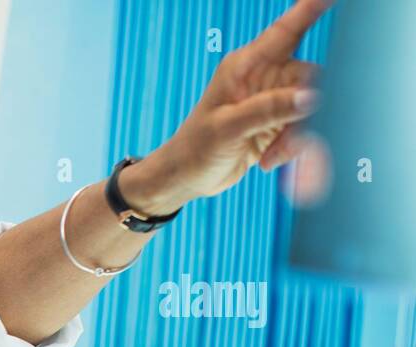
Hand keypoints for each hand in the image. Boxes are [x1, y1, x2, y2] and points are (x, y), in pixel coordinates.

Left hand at [118, 0, 333, 215]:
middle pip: (309, 82)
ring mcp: (273, 100)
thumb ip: (268, 110)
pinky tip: (267, 161)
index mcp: (246, 66)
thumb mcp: (228, 128)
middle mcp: (264, 77)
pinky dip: (292, 149)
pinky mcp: (279, 123)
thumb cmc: (195, 148)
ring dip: (297, 139)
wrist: (186, 178)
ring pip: (310, 110)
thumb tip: (312, 96)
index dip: (310, 9)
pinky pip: (304, 131)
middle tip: (288, 145)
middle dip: (304, 116)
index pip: (286, 31)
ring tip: (269, 159)